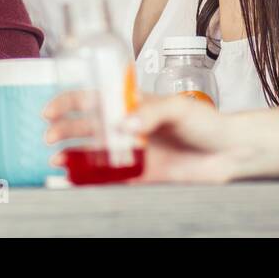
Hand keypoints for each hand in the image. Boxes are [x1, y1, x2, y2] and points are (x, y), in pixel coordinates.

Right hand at [45, 92, 241, 182]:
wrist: (228, 153)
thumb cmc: (207, 123)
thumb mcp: (178, 108)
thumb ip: (150, 113)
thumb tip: (124, 124)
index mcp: (134, 104)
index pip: (96, 97)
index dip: (71, 101)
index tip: (52, 108)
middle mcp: (129, 127)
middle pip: (88, 125)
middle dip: (65, 128)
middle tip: (50, 136)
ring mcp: (132, 152)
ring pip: (93, 153)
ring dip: (72, 154)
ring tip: (57, 159)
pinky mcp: (140, 175)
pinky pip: (109, 179)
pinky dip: (90, 180)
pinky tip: (76, 180)